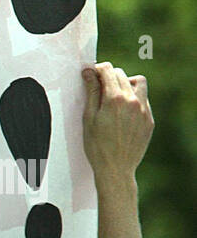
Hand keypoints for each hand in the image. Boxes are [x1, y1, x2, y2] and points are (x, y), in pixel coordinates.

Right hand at [82, 62, 152, 186]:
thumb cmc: (96, 146)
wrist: (115, 168)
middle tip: (99, 86)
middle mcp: (133, 100)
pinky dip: (133, 99)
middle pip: (122, 74)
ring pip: (138, 83)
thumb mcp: (88, 118)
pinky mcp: (149, 119)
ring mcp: (144, 109)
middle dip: (109, 76)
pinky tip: (122, 113)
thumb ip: (91, 93)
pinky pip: (144, 100)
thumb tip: (89, 73)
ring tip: (115, 95)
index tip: (90, 74)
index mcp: (115, 99)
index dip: (97, 69)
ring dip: (126, 83)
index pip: (108, 71)